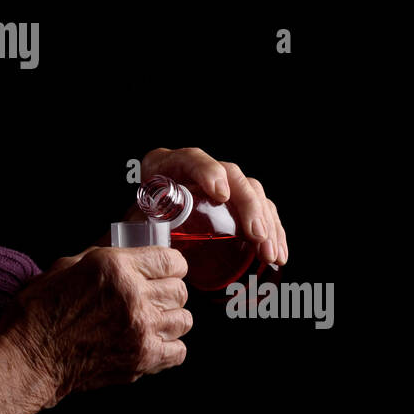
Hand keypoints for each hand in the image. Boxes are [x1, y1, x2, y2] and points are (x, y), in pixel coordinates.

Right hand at [0, 245, 191, 408]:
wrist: (29, 356)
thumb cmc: (40, 311)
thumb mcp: (68, 266)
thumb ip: (106, 257)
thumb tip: (131, 250)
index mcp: (115, 267)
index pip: (171, 260)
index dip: (170, 265)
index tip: (166, 270)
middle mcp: (133, 296)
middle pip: (180, 290)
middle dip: (168, 291)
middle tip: (153, 297)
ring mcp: (140, 329)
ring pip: (183, 319)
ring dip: (170, 319)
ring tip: (151, 321)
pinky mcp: (141, 359)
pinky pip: (178, 351)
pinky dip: (169, 347)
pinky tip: (150, 342)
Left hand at [142, 147, 288, 265]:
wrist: (144, 227)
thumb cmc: (138, 223)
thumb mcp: (135, 222)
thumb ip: (142, 228)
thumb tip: (154, 242)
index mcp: (166, 166)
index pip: (191, 159)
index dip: (208, 172)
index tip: (221, 194)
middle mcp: (199, 169)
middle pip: (232, 176)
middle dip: (249, 207)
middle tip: (257, 236)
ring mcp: (222, 182)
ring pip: (253, 193)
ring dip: (268, 224)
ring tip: (271, 254)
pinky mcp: (236, 201)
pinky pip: (262, 210)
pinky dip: (273, 232)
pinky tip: (278, 252)